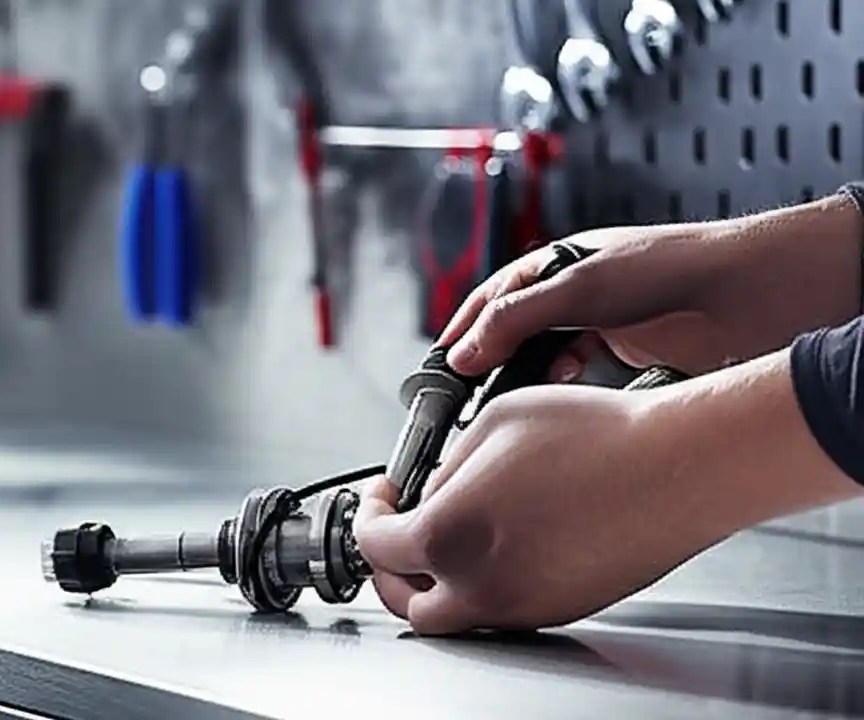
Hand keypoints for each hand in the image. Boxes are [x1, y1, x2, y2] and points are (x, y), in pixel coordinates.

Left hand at [354, 351, 858, 633]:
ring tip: (448, 538)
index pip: (374, 544)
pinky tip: (502, 542)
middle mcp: (479, 586)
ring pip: (452, 615)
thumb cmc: (594, 437)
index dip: (368, 513)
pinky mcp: (560, 610)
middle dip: (389, 564)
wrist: (677, 469)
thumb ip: (445, 465)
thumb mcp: (489, 422)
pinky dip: (484, 585)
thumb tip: (433, 488)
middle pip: (404, 599)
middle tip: (397, 530)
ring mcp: (522, 607)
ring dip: (436, 583)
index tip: (382, 496)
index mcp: (446, 537)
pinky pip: (500, 609)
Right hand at [442, 195, 862, 377]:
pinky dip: (565, 387)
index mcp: (559, 263)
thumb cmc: (671, 268)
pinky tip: (563, 398)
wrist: (746, 292)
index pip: (493, 298)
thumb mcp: (578, 290)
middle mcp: (577, 290)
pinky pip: (582, 373)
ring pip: (548, 354)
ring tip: (514, 400)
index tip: (444, 364)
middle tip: (472, 394)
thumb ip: (516, 320)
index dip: (465, 330)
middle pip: (517, 329)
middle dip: (494, 359)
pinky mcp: (631, 348)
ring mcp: (603, 320)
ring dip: (530, 377)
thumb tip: (466, 352)